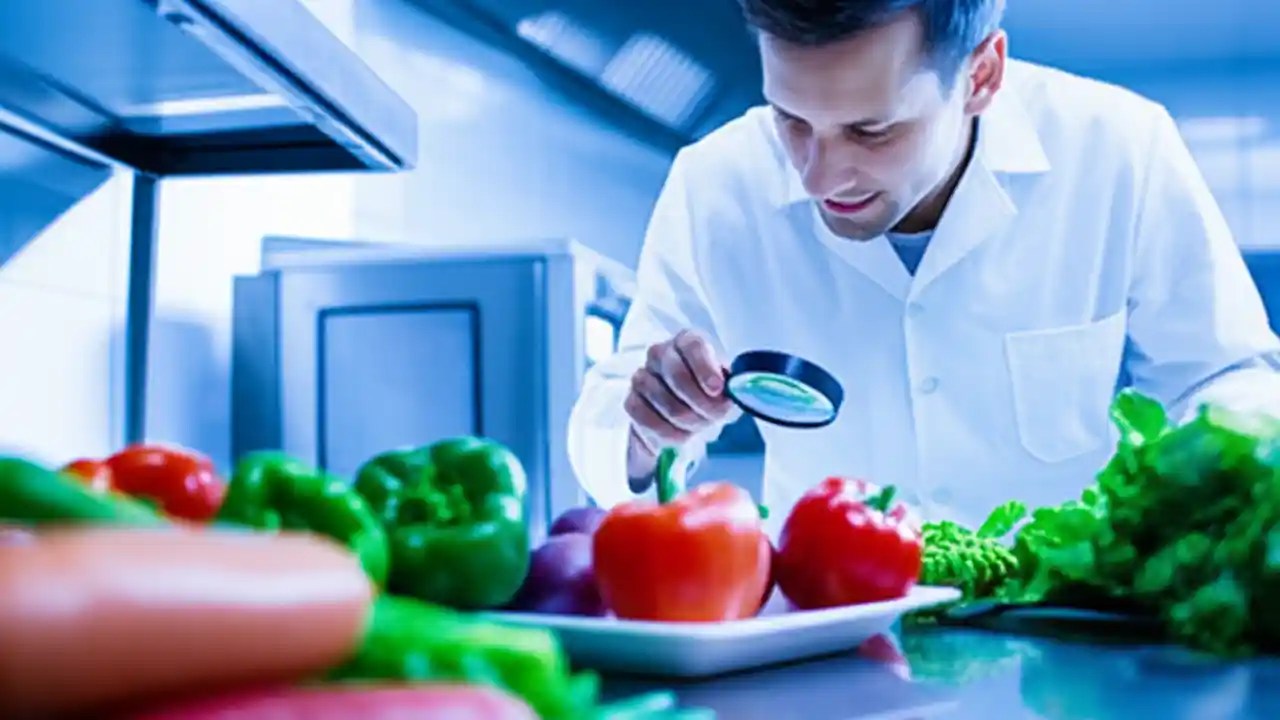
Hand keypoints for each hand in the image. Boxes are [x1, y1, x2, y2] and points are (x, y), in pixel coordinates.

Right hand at [624, 330, 733, 481]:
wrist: (682, 418)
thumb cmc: (708, 395)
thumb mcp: (724, 388)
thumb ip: (728, 387)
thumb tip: (729, 394)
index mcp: (687, 342)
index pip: (693, 345)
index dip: (705, 368)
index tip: (717, 389)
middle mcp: (660, 353)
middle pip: (677, 375)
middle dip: (701, 403)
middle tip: (715, 417)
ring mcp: (641, 375)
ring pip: (665, 401)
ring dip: (688, 421)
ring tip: (699, 425)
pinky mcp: (631, 400)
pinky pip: (647, 418)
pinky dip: (668, 432)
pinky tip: (681, 435)